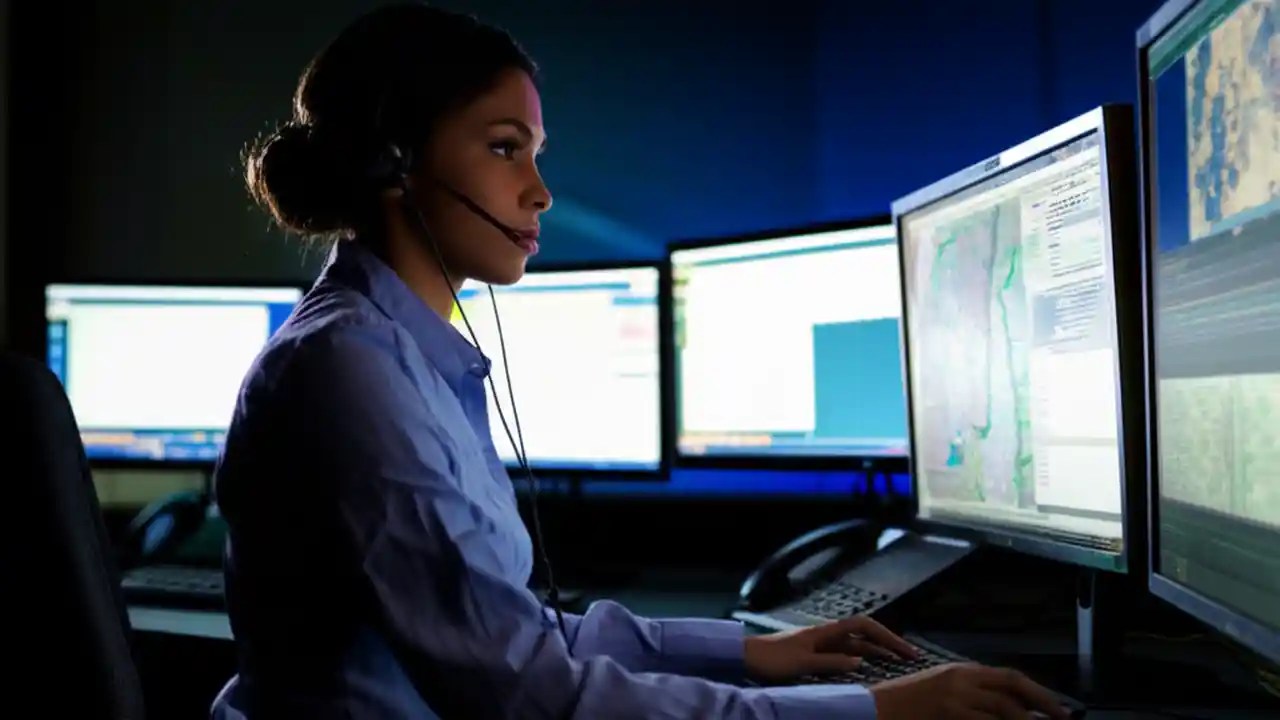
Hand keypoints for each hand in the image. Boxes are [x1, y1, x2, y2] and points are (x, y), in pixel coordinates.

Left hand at [743, 615, 918, 682]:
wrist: (745, 656)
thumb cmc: (771, 658)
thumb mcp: (802, 663)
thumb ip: (830, 662)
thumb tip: (860, 661)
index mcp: (826, 631)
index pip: (865, 626)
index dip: (887, 636)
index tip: (906, 651)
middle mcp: (827, 634)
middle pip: (865, 634)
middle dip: (889, 644)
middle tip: (912, 658)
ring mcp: (822, 643)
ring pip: (857, 644)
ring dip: (878, 651)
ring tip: (898, 664)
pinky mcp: (816, 653)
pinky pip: (846, 654)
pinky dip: (861, 658)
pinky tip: (868, 668)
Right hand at [870, 662, 1069, 719]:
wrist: (876, 709)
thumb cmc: (907, 704)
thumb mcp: (941, 690)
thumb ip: (971, 694)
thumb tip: (1006, 706)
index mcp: (963, 671)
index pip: (1010, 678)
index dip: (1038, 693)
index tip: (1059, 710)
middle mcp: (962, 679)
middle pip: (1013, 688)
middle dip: (1043, 704)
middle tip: (1062, 719)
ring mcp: (955, 696)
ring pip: (1004, 709)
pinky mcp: (948, 712)